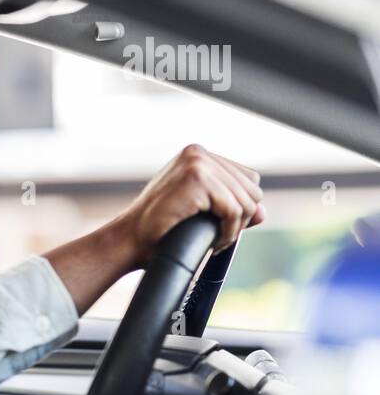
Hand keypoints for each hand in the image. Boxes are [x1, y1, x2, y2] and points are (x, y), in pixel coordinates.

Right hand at [114, 143, 264, 268]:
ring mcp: (196, 163)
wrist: (130, 240)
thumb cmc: (159, 229)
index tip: (222, 225)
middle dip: (240, 218)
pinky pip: (234, 209)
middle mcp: (197, 153)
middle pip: (251, 188)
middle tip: (220, 236)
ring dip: (235, 228)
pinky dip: (229, 232)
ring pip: (246, 201)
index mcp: (196, 154)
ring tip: (217, 241)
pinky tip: (215, 242)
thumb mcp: (200, 213)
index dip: (240, 205)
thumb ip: (232, 208)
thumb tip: (263, 212)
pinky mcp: (196, 179)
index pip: (247, 178)